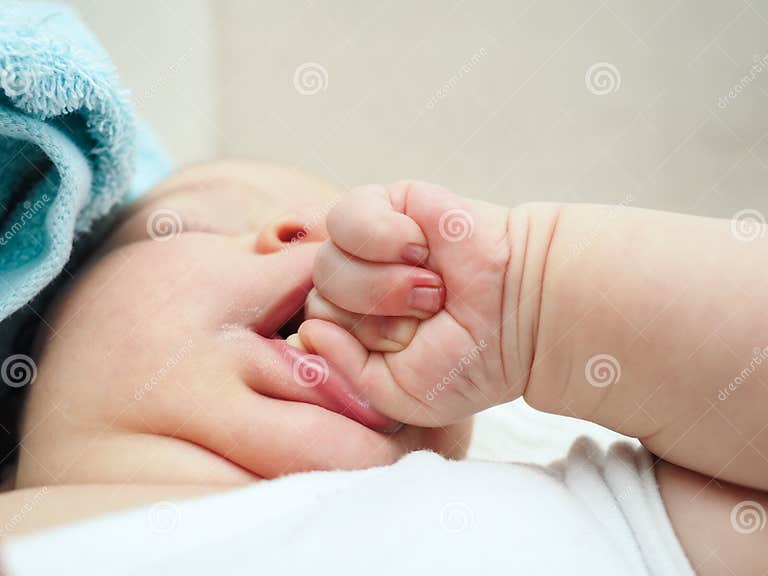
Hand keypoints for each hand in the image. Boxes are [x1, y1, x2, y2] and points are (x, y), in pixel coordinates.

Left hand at [298, 181, 526, 425]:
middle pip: (317, 298)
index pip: (310, 332)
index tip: (407, 348)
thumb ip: (345, 374)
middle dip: (374, 317)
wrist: (522, 313)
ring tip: (432, 287)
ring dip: (384, 284)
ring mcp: (365, 245)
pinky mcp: (385, 205)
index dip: (356, 346)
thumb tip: (307, 332)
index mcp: (350, 329)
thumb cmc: (466, 359)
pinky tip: (421, 248)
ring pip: (328, 264)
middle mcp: (352, 285)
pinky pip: (348, 218)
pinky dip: (385, 238)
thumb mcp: (400, 395)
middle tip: (428, 314)